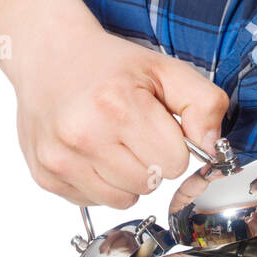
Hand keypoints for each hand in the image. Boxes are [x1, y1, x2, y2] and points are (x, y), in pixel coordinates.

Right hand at [13, 18, 228, 208]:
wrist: (49, 54)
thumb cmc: (107, 64)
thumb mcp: (165, 69)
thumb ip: (203, 103)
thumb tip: (211, 145)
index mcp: (118, 105)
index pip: (175, 163)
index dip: (172, 145)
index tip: (156, 125)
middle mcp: (83, 134)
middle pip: (150, 184)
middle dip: (151, 162)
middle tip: (133, 132)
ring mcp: (60, 158)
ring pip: (122, 200)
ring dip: (126, 178)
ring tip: (112, 142)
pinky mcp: (45, 175)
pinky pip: (93, 201)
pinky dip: (99, 182)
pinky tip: (90, 151)